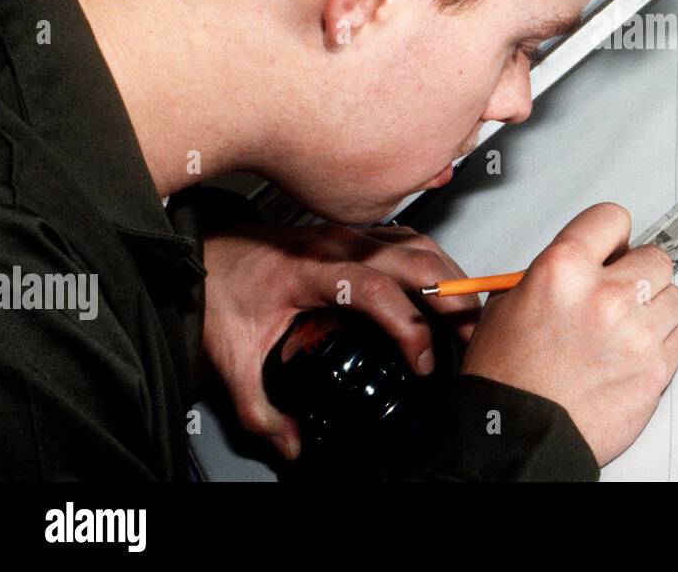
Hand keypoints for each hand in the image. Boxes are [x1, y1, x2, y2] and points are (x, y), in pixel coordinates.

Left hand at [201, 222, 479, 460]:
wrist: (206, 253)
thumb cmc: (220, 286)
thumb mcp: (231, 356)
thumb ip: (260, 409)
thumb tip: (292, 442)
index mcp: (313, 270)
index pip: (379, 291)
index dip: (410, 328)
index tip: (423, 362)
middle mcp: (339, 246)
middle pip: (417, 262)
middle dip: (455, 300)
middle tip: (472, 336)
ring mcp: (351, 236)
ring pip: (421, 245)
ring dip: (452, 277)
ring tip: (468, 315)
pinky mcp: (356, 235)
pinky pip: (410, 240)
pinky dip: (436, 264)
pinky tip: (442, 287)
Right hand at [459, 202, 677, 465]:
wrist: (518, 437)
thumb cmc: (508, 376)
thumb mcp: (510, 303)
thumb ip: (557, 272)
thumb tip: (593, 259)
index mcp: (563, 270)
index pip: (612, 218)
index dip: (611, 234)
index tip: (612, 246)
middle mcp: (605, 296)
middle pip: (654, 258)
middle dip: (638, 273)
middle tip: (619, 292)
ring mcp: (636, 334)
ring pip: (673, 296)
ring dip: (653, 308)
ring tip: (623, 328)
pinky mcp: (655, 369)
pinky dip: (661, 341)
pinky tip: (631, 352)